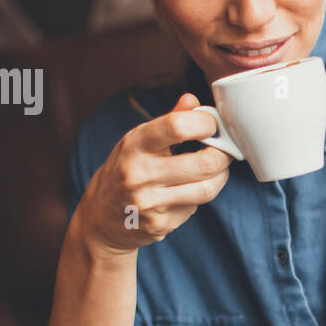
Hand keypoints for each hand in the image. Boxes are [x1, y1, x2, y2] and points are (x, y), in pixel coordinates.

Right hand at [72, 92, 231, 258]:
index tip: (212, 124)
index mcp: (134, 145)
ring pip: (207, 189)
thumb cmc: (125, 170)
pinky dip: (200, 195)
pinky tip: (192, 189)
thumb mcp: (138, 141)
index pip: (177, 126)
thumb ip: (168, 121)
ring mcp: (148, 202)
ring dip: (220, 177)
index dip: (205, 123)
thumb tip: (193, 101)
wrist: (100, 217)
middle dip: (224, 154)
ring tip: (217, 169)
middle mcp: (138, 174)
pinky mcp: (159, 224)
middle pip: (204, 163)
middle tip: (225, 149)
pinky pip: (195, 207)